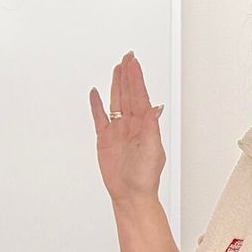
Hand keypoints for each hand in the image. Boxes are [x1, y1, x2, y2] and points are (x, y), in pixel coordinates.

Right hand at [89, 52, 165, 204]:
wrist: (131, 193)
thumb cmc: (145, 176)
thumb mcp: (153, 149)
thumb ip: (152, 127)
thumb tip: (156, 107)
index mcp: (144, 125)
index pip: (139, 95)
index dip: (136, 78)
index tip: (133, 62)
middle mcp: (131, 125)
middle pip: (128, 93)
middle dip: (128, 75)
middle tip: (127, 57)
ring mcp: (118, 130)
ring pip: (115, 101)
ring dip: (116, 85)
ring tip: (117, 69)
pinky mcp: (105, 139)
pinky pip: (99, 117)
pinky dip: (96, 105)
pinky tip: (95, 93)